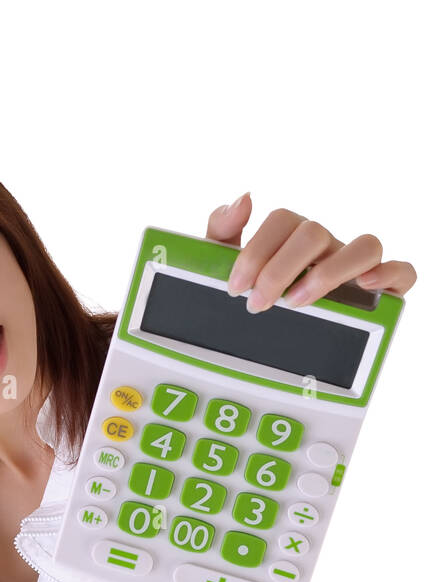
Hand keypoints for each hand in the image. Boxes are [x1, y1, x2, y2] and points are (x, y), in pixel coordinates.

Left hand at [206, 193, 416, 311]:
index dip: (258, 251)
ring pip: (364, 246)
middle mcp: (328, 247)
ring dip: (329, 273)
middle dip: (280, 269)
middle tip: (257, 303)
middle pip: (314, 233)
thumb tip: (244, 199)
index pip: (284, 221)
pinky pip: (403, 273)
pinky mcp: (381, 291)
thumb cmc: (254, 296)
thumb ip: (224, 230)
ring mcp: (355, 268)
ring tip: (299, 301)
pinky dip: (390, 274)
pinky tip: (366, 286)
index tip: (236, 286)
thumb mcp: (227, 267)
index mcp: (293, 238)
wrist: (262, 336)